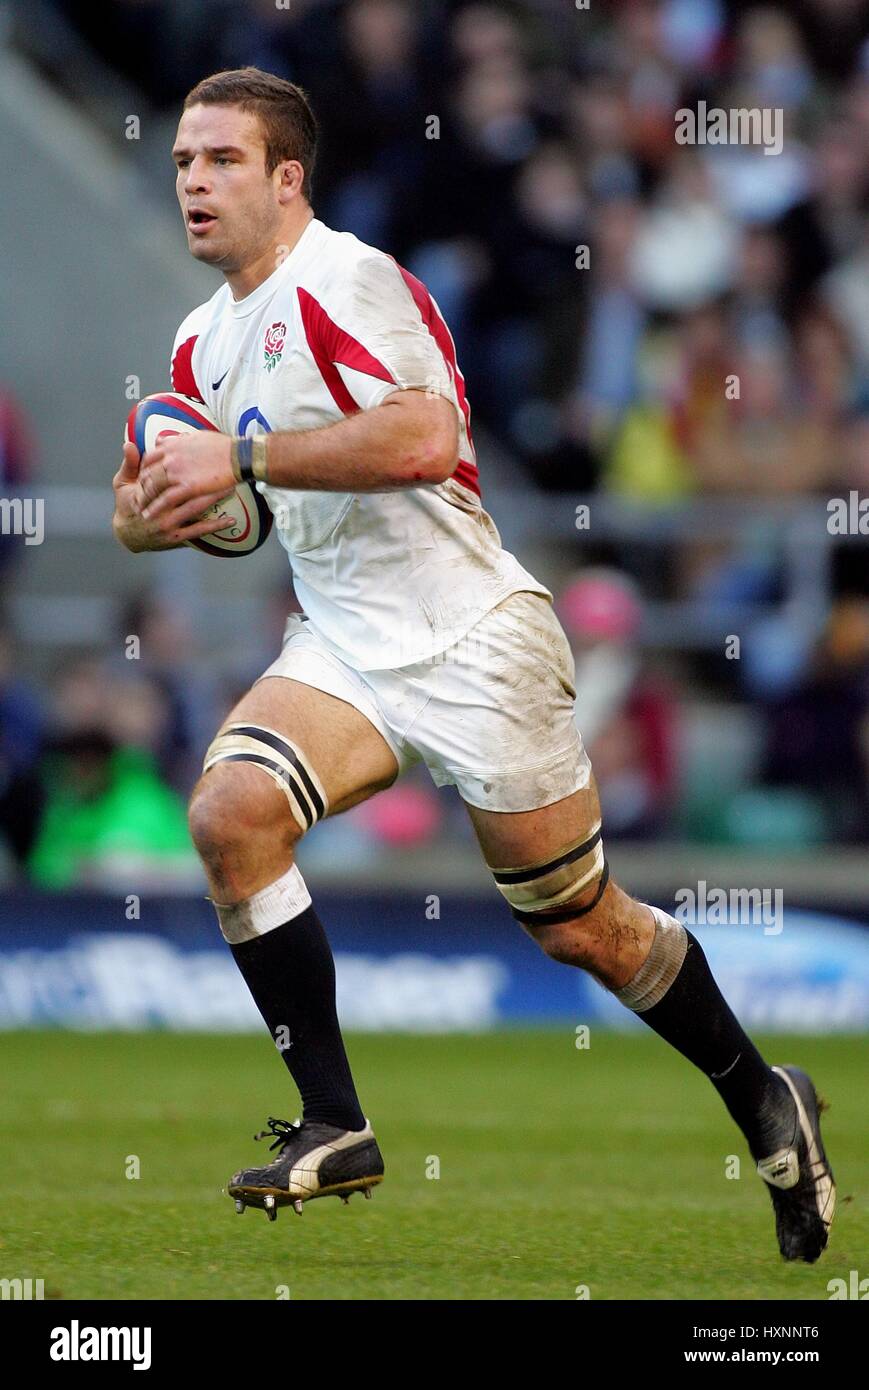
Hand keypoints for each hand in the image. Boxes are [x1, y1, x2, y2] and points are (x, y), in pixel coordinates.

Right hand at [112, 440, 231, 550]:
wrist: (125, 535)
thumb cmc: (126, 504)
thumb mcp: (122, 482)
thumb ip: (130, 463)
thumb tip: (129, 443)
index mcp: (148, 491)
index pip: (169, 474)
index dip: (188, 463)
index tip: (206, 453)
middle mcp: (159, 507)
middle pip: (187, 489)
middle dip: (207, 479)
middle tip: (226, 468)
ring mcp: (168, 523)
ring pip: (195, 508)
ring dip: (214, 498)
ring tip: (231, 487)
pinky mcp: (175, 537)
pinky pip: (198, 531)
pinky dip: (215, 526)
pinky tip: (230, 520)